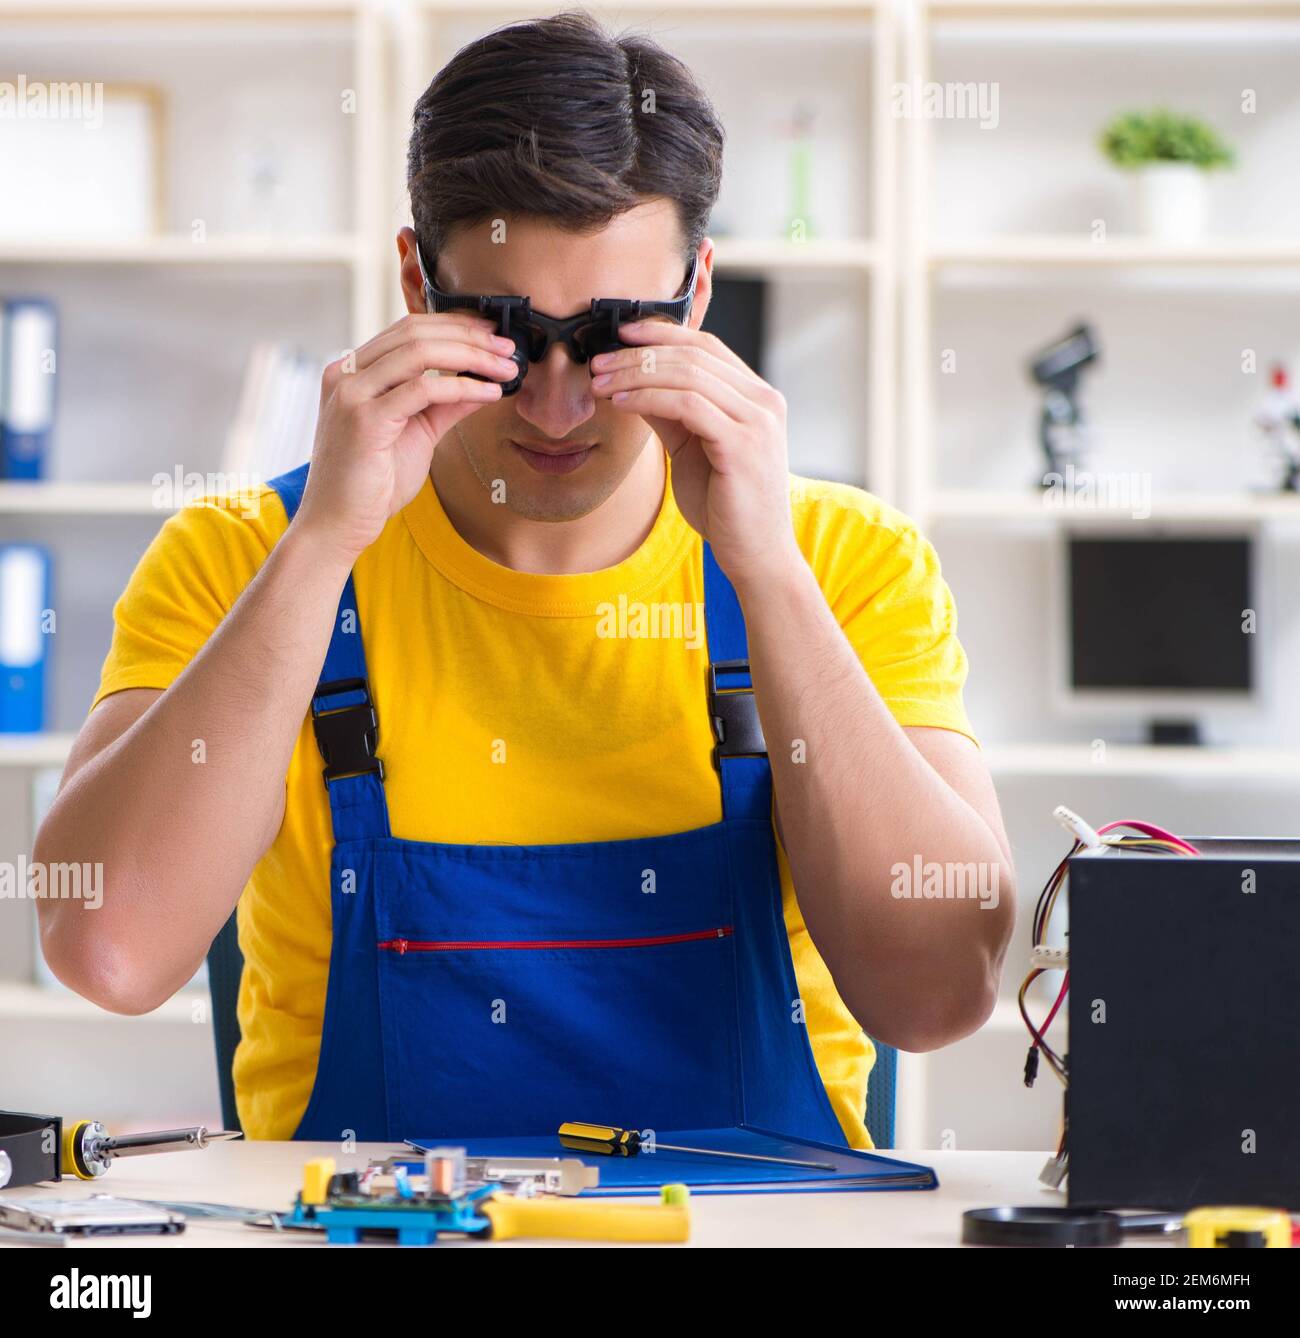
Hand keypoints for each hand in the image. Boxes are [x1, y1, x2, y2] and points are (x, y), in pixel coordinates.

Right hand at [295, 313, 519, 565]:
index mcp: (352, 372)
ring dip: (471, 356)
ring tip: (506, 366)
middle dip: (469, 335)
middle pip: (416, 332)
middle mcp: (346, 374)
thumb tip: (481, 383)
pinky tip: (489, 393)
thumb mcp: (416, 433)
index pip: (408, 329)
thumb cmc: (372, 485)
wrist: (337, 525)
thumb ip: (444, 405)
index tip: (492, 336)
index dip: (454, 326)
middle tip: (508, 347)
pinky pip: (423, 389)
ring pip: (420, 352)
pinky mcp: (364, 419)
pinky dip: (462, 386)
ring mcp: (351, 394)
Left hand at [590, 322, 801, 590]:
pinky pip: (688, 405)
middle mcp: (764, 401)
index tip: (622, 335)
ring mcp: (757, 420)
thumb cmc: (726, 507)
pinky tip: (621, 403)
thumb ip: (669, 414)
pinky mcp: (743, 444)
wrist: (756, 554)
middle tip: (600, 362)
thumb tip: (631, 381)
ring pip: (688, 375)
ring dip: (636, 374)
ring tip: (601, 382)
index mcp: (756, 397)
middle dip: (640, 354)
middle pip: (694, 356)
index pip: (707, 348)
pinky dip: (649, 398)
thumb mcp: (691, 449)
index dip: (663, 334)